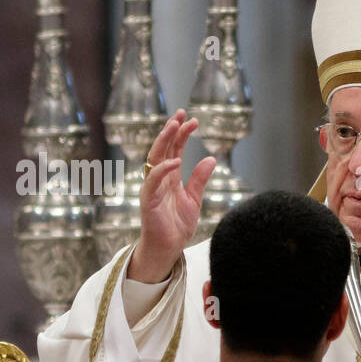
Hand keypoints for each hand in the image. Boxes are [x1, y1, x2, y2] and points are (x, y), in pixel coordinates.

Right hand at [129, 109, 215, 282]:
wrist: (168, 248)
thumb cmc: (177, 225)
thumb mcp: (194, 198)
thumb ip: (200, 179)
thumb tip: (211, 158)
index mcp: (170, 177)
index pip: (174, 149)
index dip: (181, 134)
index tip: (192, 119)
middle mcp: (159, 178)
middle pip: (163, 148)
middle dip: (171, 130)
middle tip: (182, 114)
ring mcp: (152, 187)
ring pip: (155, 158)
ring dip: (164, 141)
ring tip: (175, 125)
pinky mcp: (149, 200)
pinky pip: (153, 181)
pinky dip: (163, 169)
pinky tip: (175, 160)